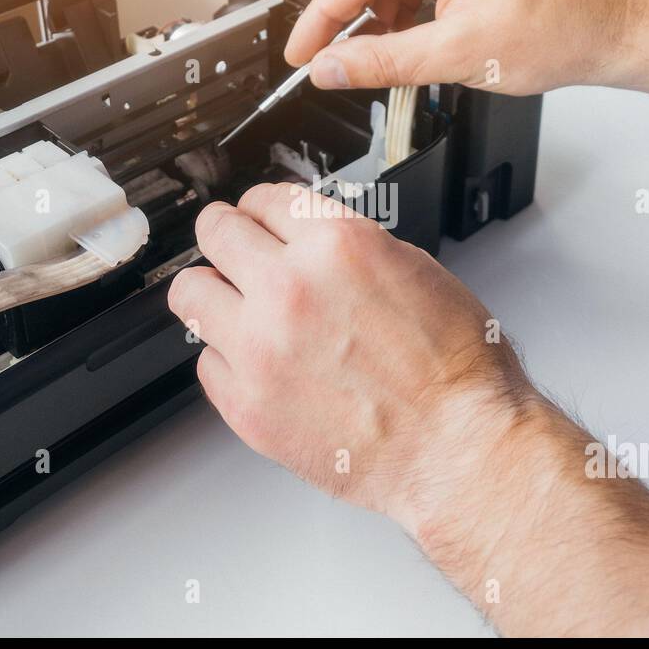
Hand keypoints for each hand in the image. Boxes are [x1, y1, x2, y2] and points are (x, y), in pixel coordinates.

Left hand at [166, 182, 534, 533]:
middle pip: (216, 233)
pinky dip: (227, 358)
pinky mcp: (246, 403)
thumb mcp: (417, 271)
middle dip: (226, 236)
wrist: (458, 449)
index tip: (259, 220)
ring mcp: (259, 348)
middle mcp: (289, 289)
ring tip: (233, 307)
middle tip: (231, 249)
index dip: (263, 209)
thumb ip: (350, 248)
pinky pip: (205, 361)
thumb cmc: (456, 372)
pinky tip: (258, 364)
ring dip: (213, 293)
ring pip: (191, 293)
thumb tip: (311, 242)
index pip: (265, 198)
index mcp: (337, 246)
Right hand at [284, 0, 635, 95]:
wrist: (608, 34)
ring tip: (375, 61)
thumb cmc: (559, 31)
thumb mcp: (457, 56)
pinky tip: (405, 46)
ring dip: (378, 21)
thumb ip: (383, 62)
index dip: (322, 16)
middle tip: (325, 61)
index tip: (302, 52)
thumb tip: (331, 67)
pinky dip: (405, 17)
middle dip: (347, 19)